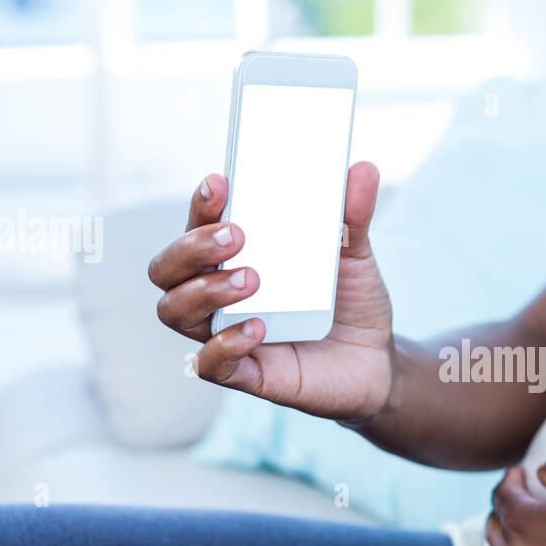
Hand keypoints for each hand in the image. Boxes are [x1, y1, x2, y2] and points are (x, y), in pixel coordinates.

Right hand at [148, 161, 394, 420]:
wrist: (377, 362)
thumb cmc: (351, 303)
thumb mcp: (355, 256)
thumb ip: (352, 216)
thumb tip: (364, 170)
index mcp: (234, 257)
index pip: (196, 226)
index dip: (200, 204)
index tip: (219, 183)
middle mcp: (218, 294)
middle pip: (168, 268)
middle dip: (192, 247)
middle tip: (237, 236)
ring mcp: (226, 334)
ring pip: (175, 311)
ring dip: (205, 291)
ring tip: (252, 280)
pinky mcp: (247, 374)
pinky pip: (210, 364)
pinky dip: (225, 345)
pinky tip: (256, 329)